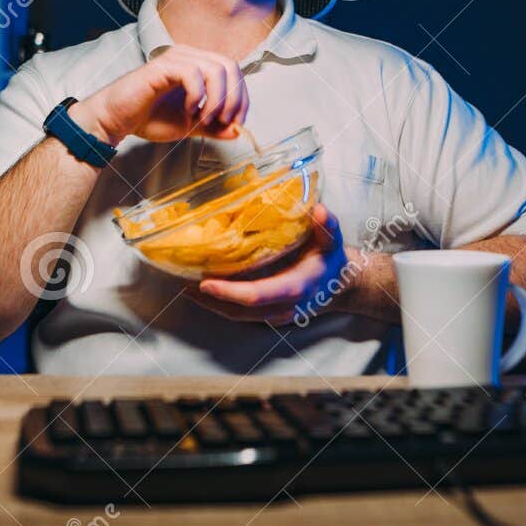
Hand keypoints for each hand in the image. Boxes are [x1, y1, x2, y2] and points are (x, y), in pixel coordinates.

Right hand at [72, 44, 247, 143]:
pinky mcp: (162, 66)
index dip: (242, 97)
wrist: (116, 120)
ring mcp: (175, 58)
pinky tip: (189, 111)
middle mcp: (189, 56)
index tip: (237, 123)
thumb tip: (239, 131)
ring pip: (215, 68)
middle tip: (225, 122)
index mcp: (198, 65)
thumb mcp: (191, 126)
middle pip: (229, 66)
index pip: (233, 71)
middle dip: (234, 98)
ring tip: (205, 120)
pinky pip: (193, 73)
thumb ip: (214, 126)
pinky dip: (197, 96)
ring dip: (217, 99)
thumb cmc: (149, 118)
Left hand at [185, 203, 349, 325]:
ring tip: (188, 289)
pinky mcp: (269, 315)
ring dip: (212, 304)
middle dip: (211, 300)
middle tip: (185, 285)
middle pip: (239, 310)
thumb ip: (326, 224)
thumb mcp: (331, 239)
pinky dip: (222, 305)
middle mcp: (283, 306)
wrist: (340, 285)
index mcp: (295, 287)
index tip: (205, 282)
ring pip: (238, 316)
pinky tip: (206, 292)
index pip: (257, 295)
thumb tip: (319, 210)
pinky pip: (241, 314)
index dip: (229, 292)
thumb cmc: (330, 259)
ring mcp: (276, 315)